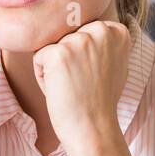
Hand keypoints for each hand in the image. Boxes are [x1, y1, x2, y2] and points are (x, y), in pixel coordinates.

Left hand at [32, 20, 129, 149]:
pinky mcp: (58, 53)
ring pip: (52, 47)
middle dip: (69, 58)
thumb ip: (104, 42)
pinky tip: (61, 90)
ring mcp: (79, 41)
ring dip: (55, 68)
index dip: (85, 55)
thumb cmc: (100, 101)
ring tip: (72, 87)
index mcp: (116, 31)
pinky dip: (43, 77)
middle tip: (83, 83)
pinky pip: (38, 58)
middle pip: (66, 36)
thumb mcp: (114, 64)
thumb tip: (90, 26)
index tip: (96, 75)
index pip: (84, 30)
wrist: (94, 128)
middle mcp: (100, 31)